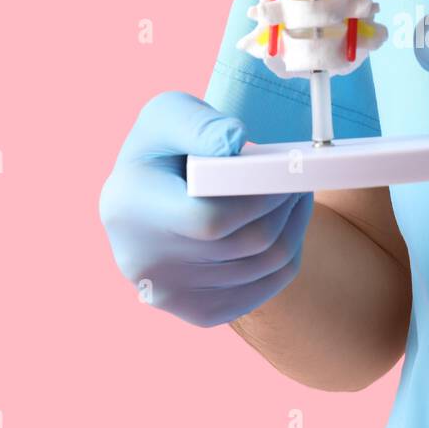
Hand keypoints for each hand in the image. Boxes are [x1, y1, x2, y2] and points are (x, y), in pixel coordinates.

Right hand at [99, 92, 310, 326]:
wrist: (147, 200)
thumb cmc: (165, 150)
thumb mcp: (170, 114)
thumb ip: (200, 123)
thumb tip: (233, 142)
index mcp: (130, 209)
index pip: (212, 220)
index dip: (262, 196)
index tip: (284, 168)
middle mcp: (143, 263)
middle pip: (246, 245)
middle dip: (286, 205)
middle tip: (298, 176)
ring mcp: (170, 295)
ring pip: (264, 267)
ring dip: (294, 226)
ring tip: (294, 194)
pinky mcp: (198, 313)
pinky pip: (264, 290)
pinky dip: (287, 256)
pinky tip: (284, 225)